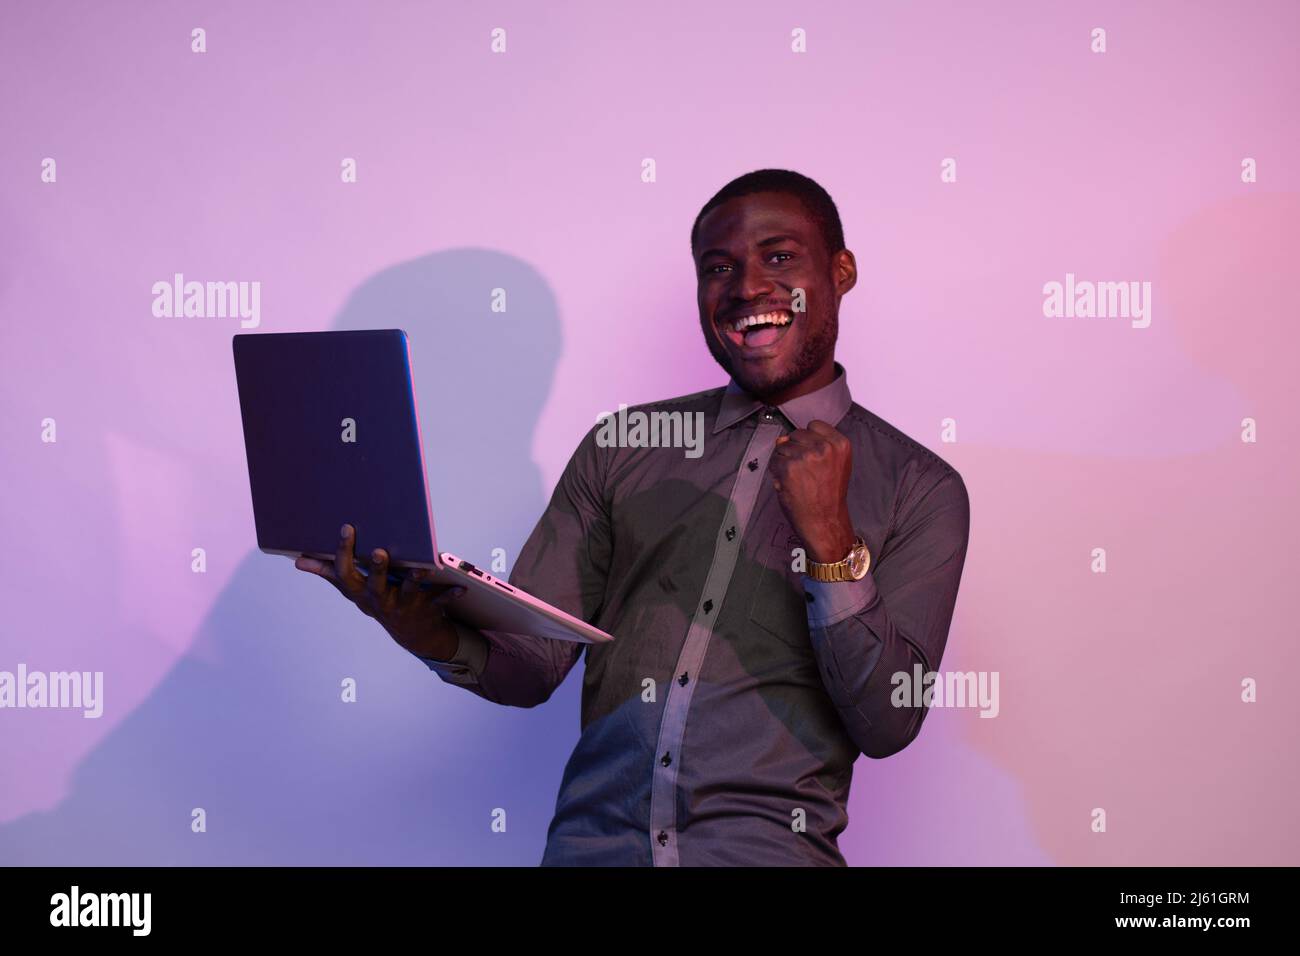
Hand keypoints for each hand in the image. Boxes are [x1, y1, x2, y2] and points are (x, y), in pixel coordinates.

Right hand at [293, 523, 466, 659]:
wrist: (411, 633)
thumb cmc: (377, 601)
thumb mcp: (351, 590)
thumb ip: (327, 572)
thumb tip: (297, 560)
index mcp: (360, 592)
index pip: (346, 573)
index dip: (344, 552)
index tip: (347, 528)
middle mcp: (380, 599)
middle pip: (376, 584)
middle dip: (378, 569)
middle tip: (380, 551)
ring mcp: (404, 604)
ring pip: (410, 590)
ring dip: (416, 579)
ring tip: (424, 566)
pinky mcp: (427, 608)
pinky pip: (441, 601)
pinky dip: (451, 594)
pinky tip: (462, 588)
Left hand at [770, 420, 854, 562]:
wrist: (825, 521)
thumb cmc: (828, 495)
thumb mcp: (833, 465)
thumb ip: (813, 446)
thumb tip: (781, 438)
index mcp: (840, 444)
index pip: (814, 425)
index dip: (808, 439)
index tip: (812, 454)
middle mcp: (824, 447)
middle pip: (796, 433)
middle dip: (795, 449)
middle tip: (804, 471)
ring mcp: (805, 456)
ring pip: (782, 446)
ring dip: (784, 461)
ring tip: (797, 479)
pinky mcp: (789, 467)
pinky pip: (774, 461)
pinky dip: (776, 472)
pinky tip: (789, 484)